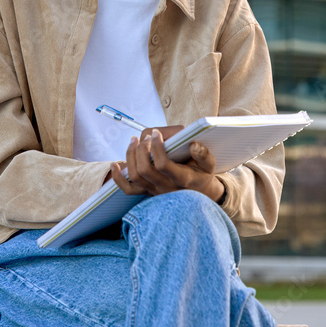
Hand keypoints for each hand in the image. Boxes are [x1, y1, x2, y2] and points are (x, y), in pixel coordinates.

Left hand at [110, 126, 224, 202]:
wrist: (199, 192)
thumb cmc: (202, 174)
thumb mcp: (210, 164)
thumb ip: (204, 155)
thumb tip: (193, 145)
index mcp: (181, 179)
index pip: (162, 164)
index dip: (156, 146)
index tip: (157, 134)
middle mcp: (166, 187)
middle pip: (144, 170)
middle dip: (141, 149)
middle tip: (147, 137)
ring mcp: (154, 191)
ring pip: (134, 177)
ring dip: (131, 155)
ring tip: (135, 140)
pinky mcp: (147, 191)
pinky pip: (128, 190)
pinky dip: (118, 177)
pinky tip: (115, 164)